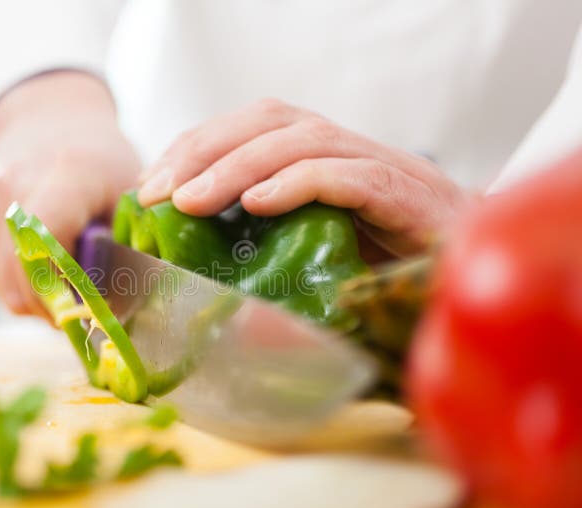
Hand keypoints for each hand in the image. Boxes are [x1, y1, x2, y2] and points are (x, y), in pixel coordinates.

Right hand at [0, 73, 139, 318]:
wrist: (52, 123)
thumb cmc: (100, 165)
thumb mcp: (129, 199)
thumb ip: (124, 250)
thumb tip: (114, 312)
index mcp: (64, 177)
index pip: (44, 244)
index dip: (60, 289)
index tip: (86, 308)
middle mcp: (12, 188)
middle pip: (17, 276)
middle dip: (52, 306)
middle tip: (83, 309)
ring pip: (2, 284)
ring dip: (36, 299)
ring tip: (68, 283)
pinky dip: (19, 285)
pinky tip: (45, 270)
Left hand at [138, 98, 474, 255]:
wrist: (463, 273)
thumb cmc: (383, 264)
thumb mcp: (309, 252)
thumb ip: (264, 249)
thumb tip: (197, 281)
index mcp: (316, 155)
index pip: (246, 127)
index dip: (194, 147)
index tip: (150, 185)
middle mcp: (343, 148)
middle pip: (265, 121)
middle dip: (203, 150)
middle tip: (157, 192)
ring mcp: (374, 166)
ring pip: (299, 140)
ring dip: (237, 165)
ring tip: (191, 201)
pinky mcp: (402, 195)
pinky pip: (347, 175)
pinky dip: (298, 183)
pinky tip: (258, 204)